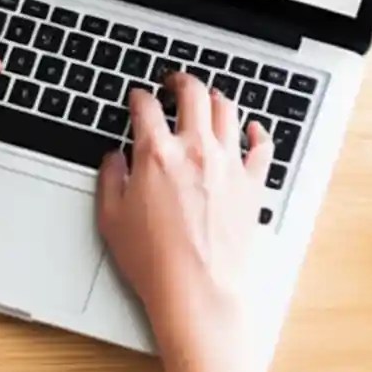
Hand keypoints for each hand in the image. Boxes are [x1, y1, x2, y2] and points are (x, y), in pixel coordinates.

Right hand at [97, 74, 277, 371]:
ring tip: (209, 98)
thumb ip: (110, 179)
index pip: (146, 107)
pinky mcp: (251, 184)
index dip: (139, 97)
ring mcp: (227, 165)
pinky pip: (261, 147)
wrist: (198, 290)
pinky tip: (252, 128)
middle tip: (174, 82)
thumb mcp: (111, 219)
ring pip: (227, 110)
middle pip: (193, 94)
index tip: (138, 98)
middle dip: (180, 81)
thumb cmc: (154, 262)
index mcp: (156, 154)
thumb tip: (113, 159)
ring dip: (215, 97)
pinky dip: (257, 132)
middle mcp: (195, 150)